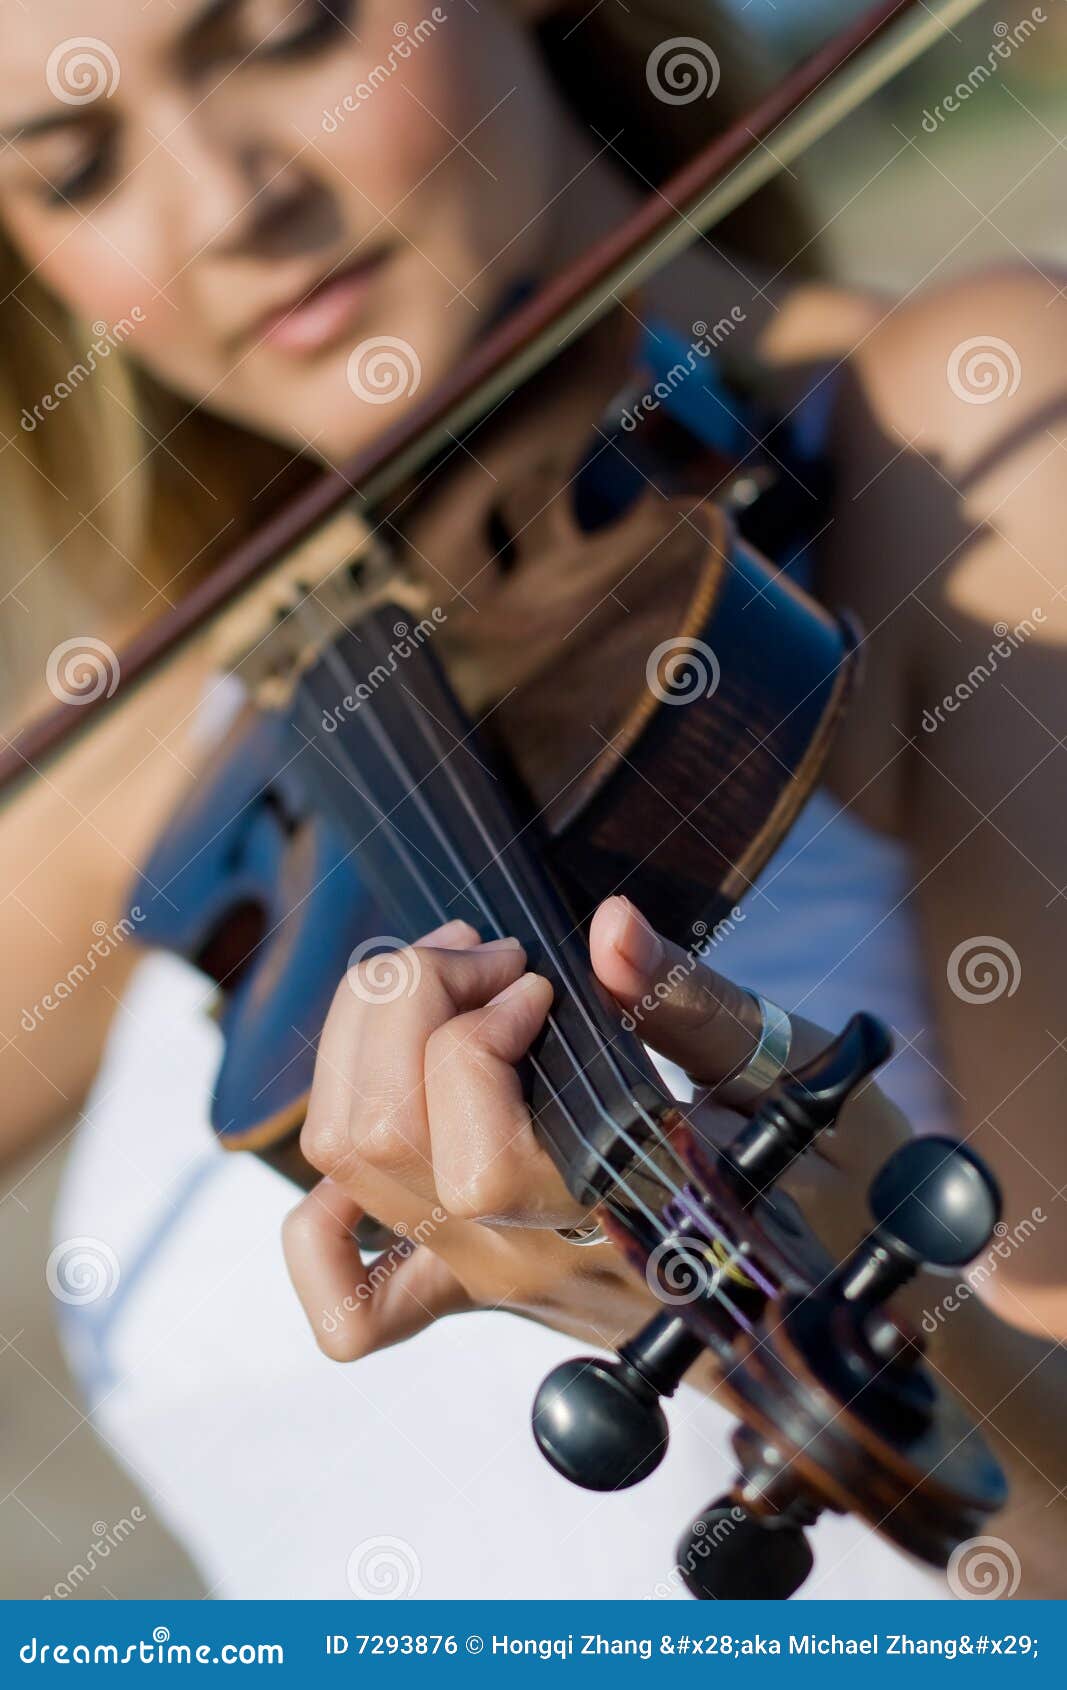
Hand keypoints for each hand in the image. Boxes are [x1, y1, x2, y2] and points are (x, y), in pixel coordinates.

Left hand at [283, 898, 908, 1362]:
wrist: (830, 1319)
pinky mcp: (465, 1286)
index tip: (539, 978)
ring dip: (362, 1042)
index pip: (472, 1153)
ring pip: (341, 1166)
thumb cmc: (829, 1198)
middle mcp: (521, 1264)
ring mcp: (482, 1281)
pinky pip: (347, 1292)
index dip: (476, 1031)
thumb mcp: (795, 1089)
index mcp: (609, 1222)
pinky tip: (377, 1124)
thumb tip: (610, 927)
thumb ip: (694, 1008)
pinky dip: (325, 1205)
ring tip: (442, 986)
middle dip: (403, 1002)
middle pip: (373, 1137)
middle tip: (483, 954)